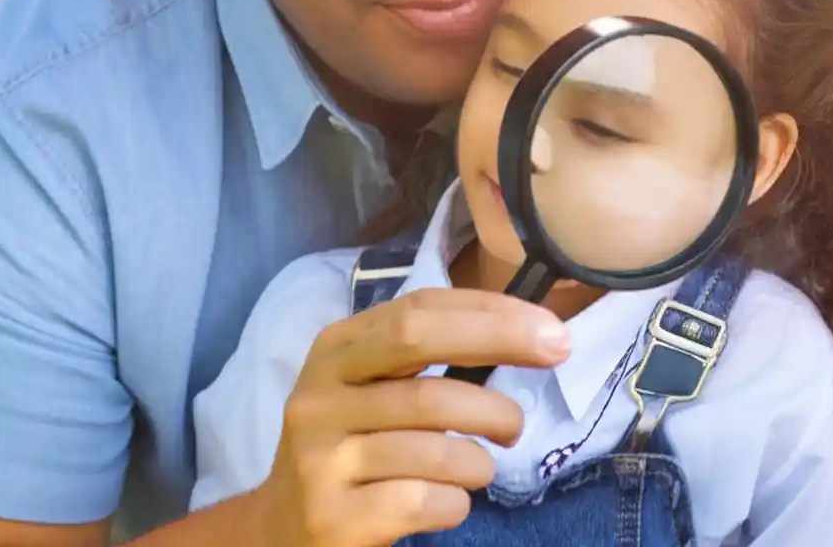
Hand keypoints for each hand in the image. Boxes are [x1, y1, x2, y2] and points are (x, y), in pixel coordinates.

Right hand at [252, 288, 569, 546]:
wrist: (281, 530)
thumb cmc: (351, 447)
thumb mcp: (369, 388)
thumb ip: (425, 355)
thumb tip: (531, 330)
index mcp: (336, 350)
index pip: (419, 308)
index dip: (491, 312)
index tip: (551, 330)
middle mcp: (320, 395)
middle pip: (421, 349)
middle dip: (500, 347)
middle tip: (551, 366)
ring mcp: (321, 458)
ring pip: (437, 442)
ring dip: (482, 457)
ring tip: (481, 465)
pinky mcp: (333, 516)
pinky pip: (425, 500)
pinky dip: (457, 502)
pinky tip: (448, 501)